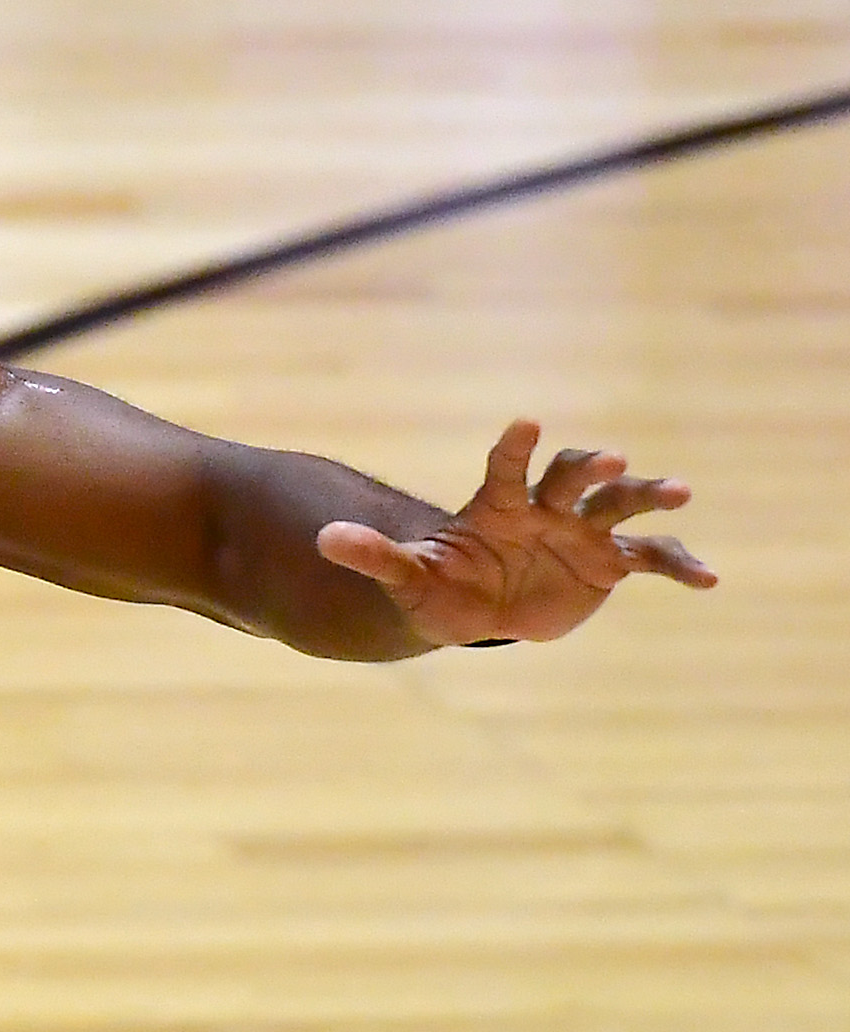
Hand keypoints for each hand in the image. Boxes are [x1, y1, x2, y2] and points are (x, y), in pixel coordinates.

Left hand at [316, 420, 713, 645]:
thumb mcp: (407, 577)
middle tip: (612, 458)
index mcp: (498, 503)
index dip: (516, 445)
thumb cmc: (441, 586)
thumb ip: (372, 556)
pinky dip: (680, 565)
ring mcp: (582, 531)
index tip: (526, 423)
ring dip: (649, 496)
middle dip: (590, 465)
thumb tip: (322, 538)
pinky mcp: (611, 563)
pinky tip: (709, 580)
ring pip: (620, 505)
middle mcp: (546, 507)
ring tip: (679, 493)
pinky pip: (652, 559)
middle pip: (573, 475)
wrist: (478, 608)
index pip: (506, 465)